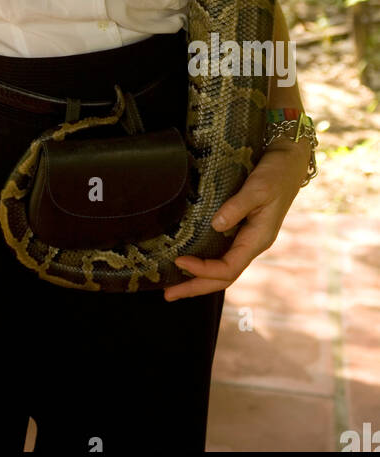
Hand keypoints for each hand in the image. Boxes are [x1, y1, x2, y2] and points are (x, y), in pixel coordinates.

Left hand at [163, 140, 311, 300]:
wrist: (289, 161)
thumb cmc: (276, 174)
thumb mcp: (258, 188)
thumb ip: (237, 206)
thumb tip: (216, 225)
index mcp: (258, 239)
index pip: (228, 267)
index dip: (203, 270)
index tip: (179, 261)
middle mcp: (252, 244)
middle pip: (223, 277)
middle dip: (196, 287)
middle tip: (168, 295)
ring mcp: (247, 238)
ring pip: (222, 268)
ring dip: (198, 278)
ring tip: (173, 285)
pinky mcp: (242, 229)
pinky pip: (222, 253)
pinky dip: (205, 262)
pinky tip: (190, 261)